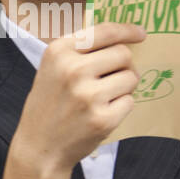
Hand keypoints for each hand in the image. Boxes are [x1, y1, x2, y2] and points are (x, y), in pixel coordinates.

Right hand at [1, 20, 144, 178]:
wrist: (39, 148)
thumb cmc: (49, 105)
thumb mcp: (52, 68)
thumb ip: (80, 50)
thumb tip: (122, 38)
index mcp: (59, 52)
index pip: (104, 31)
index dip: (127, 30)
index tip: (141, 33)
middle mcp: (73, 70)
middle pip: (123, 54)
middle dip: (123, 65)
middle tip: (112, 78)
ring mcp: (89, 95)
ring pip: (131, 77)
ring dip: (124, 86)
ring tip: (105, 97)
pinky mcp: (102, 118)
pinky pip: (130, 101)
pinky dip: (122, 106)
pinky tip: (103, 113)